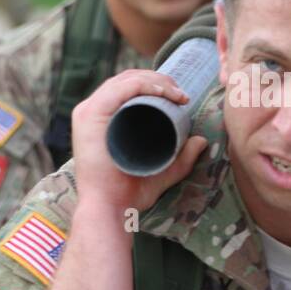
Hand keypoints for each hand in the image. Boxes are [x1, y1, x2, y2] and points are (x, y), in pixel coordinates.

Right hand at [70, 69, 208, 213]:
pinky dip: (145, 84)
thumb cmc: (130, 194)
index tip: (182, 98)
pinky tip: (164, 92)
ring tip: (178, 94)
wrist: (111, 209)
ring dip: (157, 81)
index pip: (128, 88)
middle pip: (128, 81)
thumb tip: (201, 141)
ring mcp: (89, 112)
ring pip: (127, 80)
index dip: (157, 85)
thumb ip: (182, 159)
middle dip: (159, 80)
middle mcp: (92, 111)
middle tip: (182, 94)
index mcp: (102, 119)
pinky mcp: (90, 115)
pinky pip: (122, 88)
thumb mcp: (163, 172)